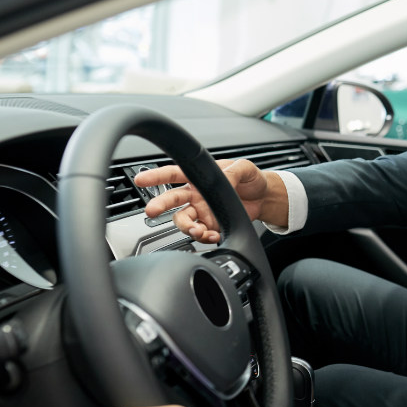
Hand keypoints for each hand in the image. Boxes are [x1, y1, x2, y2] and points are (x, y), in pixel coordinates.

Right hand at [134, 158, 283, 242]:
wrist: (265, 198)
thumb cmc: (251, 179)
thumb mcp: (244, 168)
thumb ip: (232, 172)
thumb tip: (223, 180)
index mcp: (199, 178)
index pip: (174, 173)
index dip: (157, 176)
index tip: (141, 179)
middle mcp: (196, 195)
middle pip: (172, 199)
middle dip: (159, 205)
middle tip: (152, 211)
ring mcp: (202, 212)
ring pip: (184, 221)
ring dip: (187, 227)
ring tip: (199, 230)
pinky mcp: (211, 226)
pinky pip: (201, 234)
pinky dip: (204, 237)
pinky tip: (213, 236)